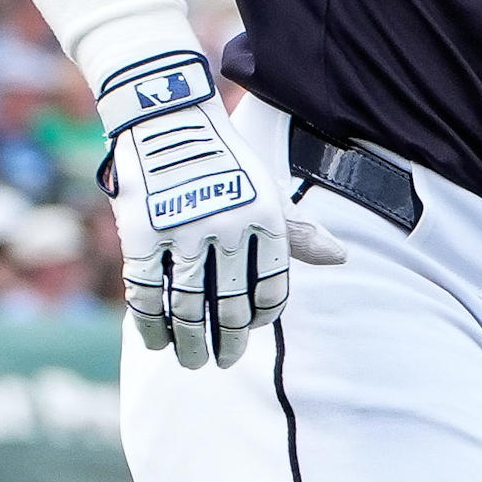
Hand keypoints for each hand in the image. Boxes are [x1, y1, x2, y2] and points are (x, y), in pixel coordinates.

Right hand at [94, 51, 342, 369]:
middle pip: (230, 307)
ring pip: (187, 308)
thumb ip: (296, 233)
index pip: (271, 289)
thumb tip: (341, 258)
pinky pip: (145, 294)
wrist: (165, 118)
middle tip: (222, 363)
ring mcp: (182, 233)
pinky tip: (154, 342)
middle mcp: (228, 228)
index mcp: (265, 219)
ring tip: (190, 361)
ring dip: (189, 343)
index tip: (250, 331)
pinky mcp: (141, 234)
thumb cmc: (223, 160)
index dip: (261, 318)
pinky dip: (150, 325)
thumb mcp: (265, 191)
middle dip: (227, 343)